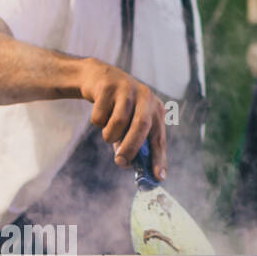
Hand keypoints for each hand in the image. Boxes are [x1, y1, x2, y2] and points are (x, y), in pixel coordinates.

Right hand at [80, 60, 167, 179]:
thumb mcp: (129, 124)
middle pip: (141, 126)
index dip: (159, 158)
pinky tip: (99, 112)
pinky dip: (97, 121)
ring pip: (118, 122)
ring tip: (107, 132)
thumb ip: (132, 143)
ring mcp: (127, 89)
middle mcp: (146, 97)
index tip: (158, 177)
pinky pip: (100, 116)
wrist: (97, 78)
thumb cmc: (117, 108)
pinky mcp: (108, 86)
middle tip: (120, 162)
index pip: (159, 137)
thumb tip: (129, 165)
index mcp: (155, 109)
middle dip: (130, 147)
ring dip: (109, 135)